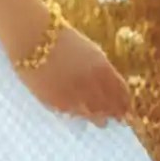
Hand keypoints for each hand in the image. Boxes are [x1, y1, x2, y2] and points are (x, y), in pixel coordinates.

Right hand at [12, 23, 132, 126]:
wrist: (32, 38)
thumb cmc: (62, 40)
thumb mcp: (90, 51)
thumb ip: (103, 70)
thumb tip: (111, 87)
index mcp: (103, 69)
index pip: (121, 93)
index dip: (125, 103)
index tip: (126, 110)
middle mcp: (91, 84)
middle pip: (108, 106)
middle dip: (113, 114)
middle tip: (115, 120)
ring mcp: (73, 94)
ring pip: (91, 114)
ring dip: (97, 119)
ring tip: (100, 122)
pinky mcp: (55, 100)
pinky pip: (71, 113)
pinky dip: (77, 115)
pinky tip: (79, 115)